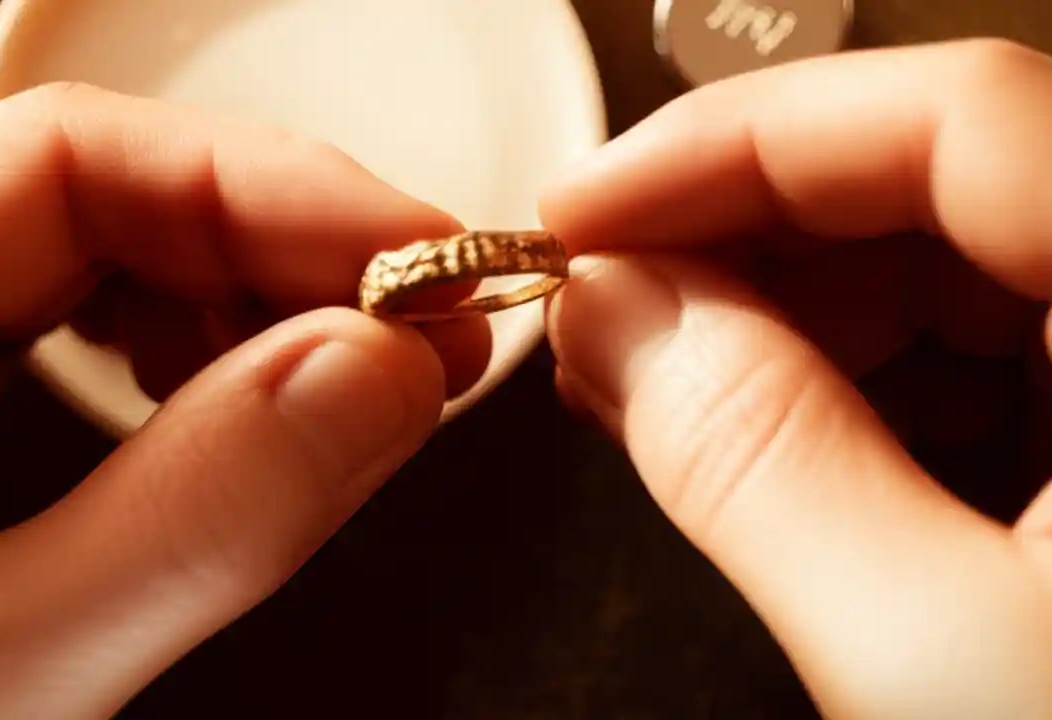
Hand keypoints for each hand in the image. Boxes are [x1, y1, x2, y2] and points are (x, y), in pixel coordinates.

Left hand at [0, 83, 487, 716]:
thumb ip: (189, 524)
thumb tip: (375, 377)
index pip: (64, 163)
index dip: (269, 189)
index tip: (415, 254)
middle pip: (104, 202)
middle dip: (288, 253)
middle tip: (427, 324)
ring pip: (112, 272)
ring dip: (260, 311)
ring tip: (364, 371)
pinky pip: (97, 361)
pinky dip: (208, 380)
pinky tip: (263, 412)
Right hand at [541, 39, 1051, 717]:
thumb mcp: (938, 667)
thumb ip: (758, 462)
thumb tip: (619, 316)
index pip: (956, 118)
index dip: (734, 143)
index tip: (586, 212)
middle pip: (949, 177)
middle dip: (745, 237)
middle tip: (610, 314)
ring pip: (962, 256)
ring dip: (792, 307)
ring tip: (667, 381)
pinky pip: (993, 340)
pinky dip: (863, 372)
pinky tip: (780, 430)